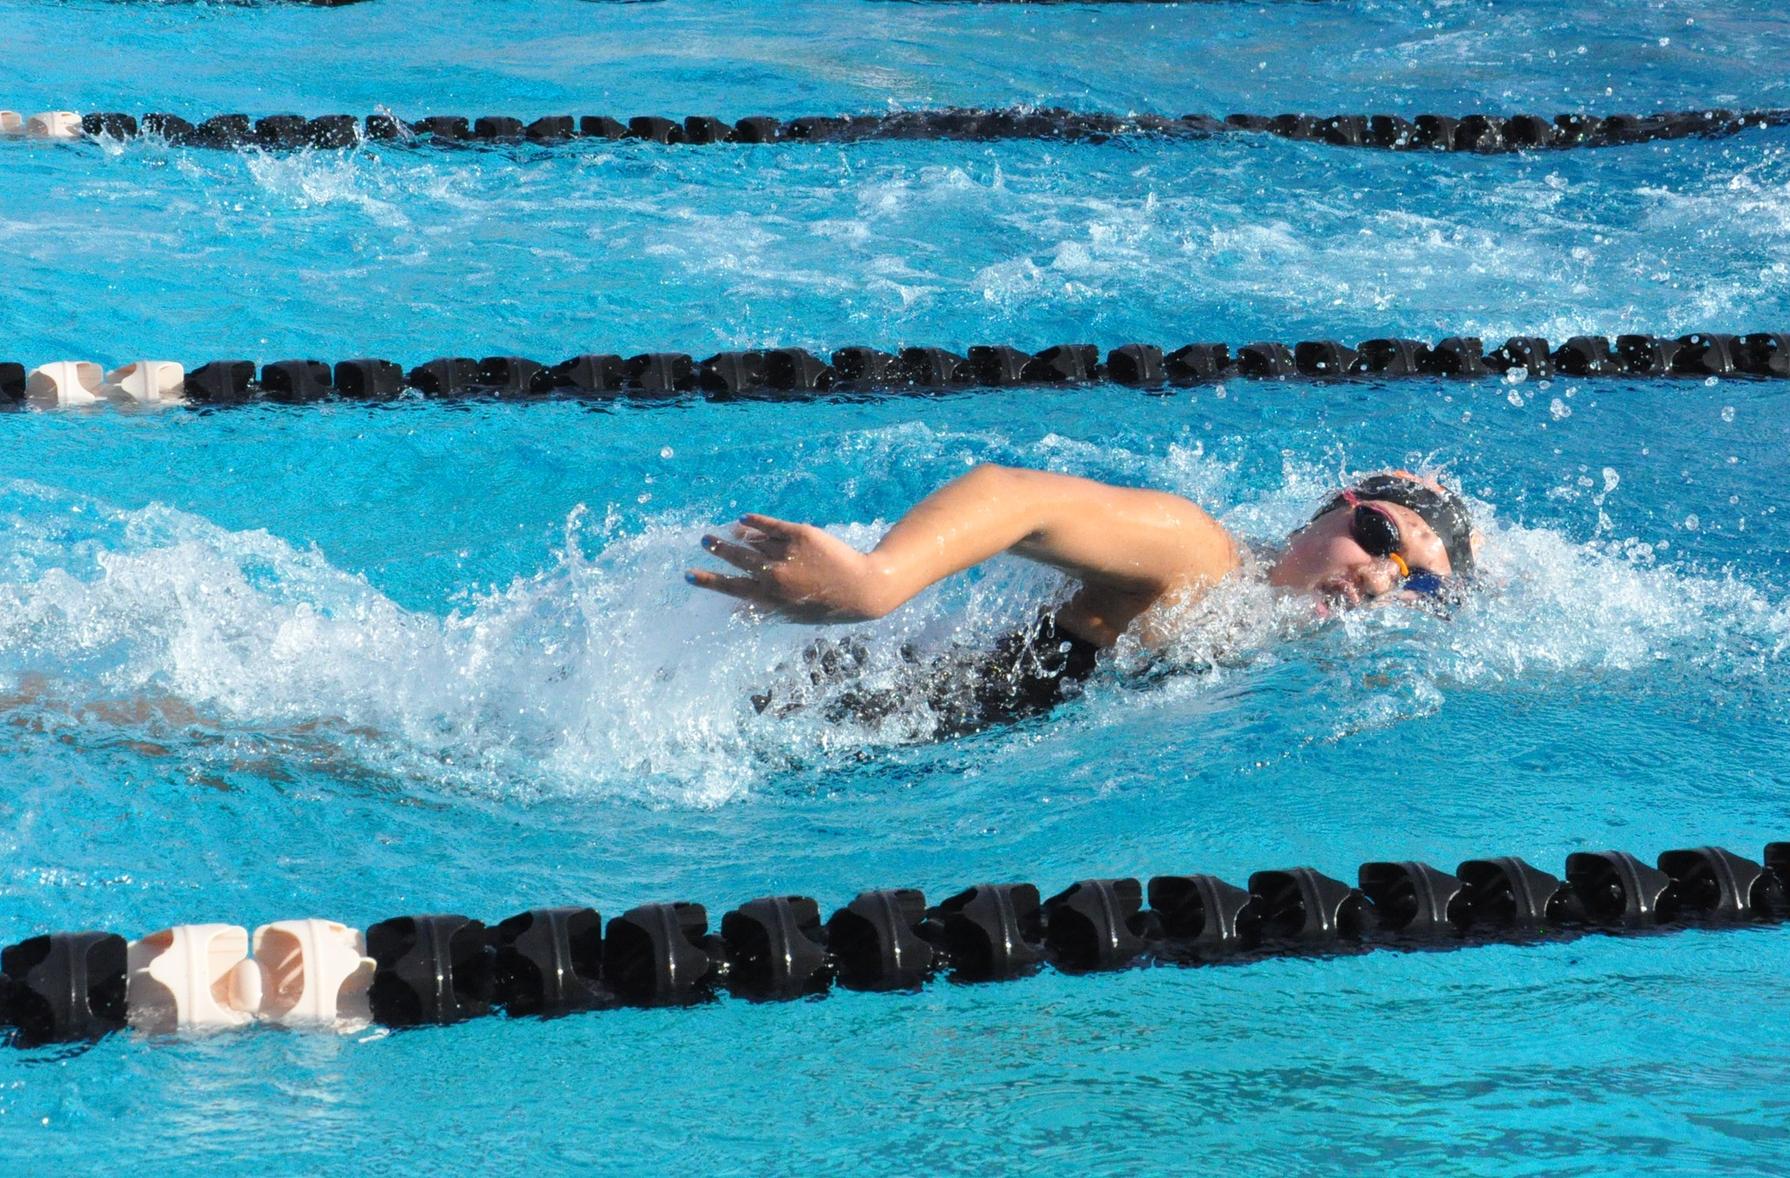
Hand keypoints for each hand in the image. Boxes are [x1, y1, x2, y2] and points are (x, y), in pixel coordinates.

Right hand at [687, 514, 890, 622]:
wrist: (863, 587)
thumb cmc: (828, 605)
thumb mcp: (794, 615)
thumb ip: (763, 609)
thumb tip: (734, 611)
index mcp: (772, 596)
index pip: (732, 587)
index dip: (709, 580)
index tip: (690, 575)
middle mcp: (776, 574)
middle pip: (738, 559)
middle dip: (718, 549)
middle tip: (704, 540)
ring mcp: (788, 553)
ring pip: (754, 541)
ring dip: (735, 536)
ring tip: (722, 532)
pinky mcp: (801, 535)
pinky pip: (771, 526)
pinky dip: (756, 522)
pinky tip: (745, 519)